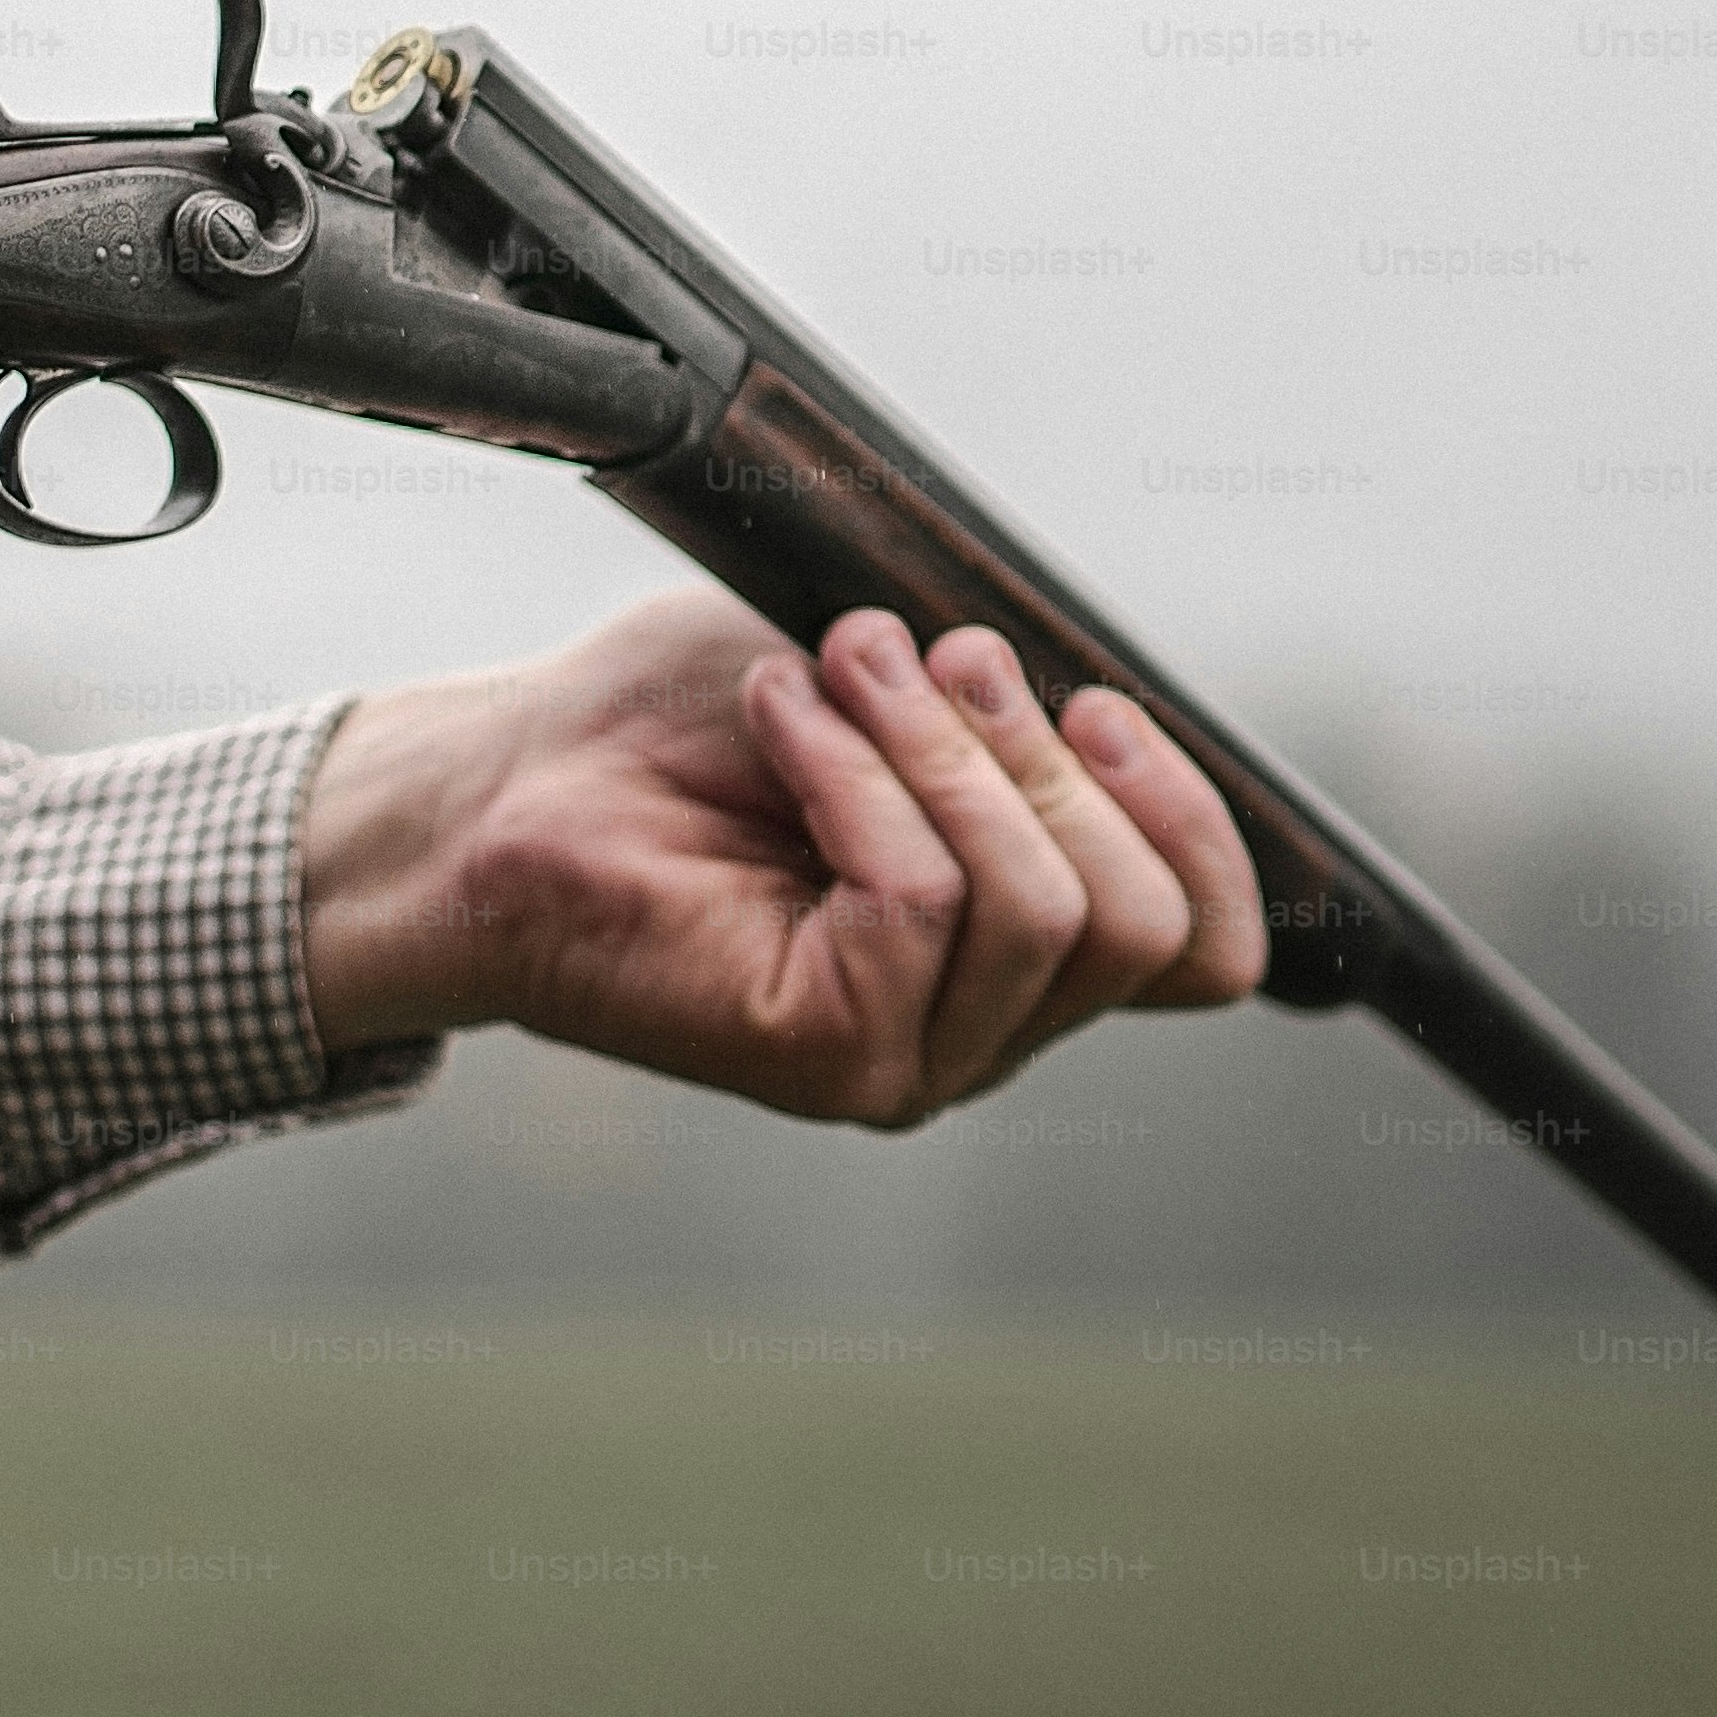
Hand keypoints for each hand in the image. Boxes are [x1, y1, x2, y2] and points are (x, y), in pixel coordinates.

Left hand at [299, 589, 1268, 1123]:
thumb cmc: (676, 729)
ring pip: (1041, 905)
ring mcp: (910, 1060)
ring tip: (838, 668)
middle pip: (1142, 920)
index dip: (1192, 822)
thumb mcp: (890, 684)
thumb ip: (1012, 707)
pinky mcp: (825, 1061)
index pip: (1208, 954)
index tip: (1099, 706)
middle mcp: (981, 1027)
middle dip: (1043, 752)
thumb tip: (1117, 699)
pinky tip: (777, 717)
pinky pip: (921, 899)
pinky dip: (855, 776)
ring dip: (945, 747)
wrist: (507, 781)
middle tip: (921, 655)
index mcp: (1018, 950)